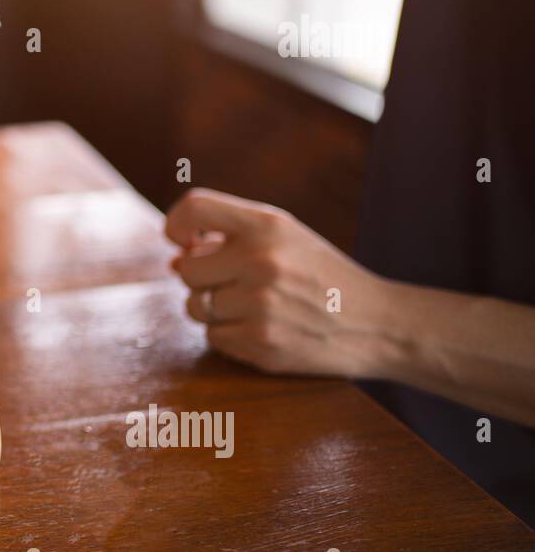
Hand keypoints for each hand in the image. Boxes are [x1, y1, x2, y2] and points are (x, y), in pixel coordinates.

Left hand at [165, 188, 394, 377]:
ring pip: (194, 306)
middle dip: (201, 278)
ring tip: (253, 305)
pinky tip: (262, 327)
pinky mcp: (260, 343)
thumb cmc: (321, 275)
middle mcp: (261, 261)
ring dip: (213, 309)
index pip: (195, 207)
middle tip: (234, 282)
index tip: (183, 240)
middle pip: (186, 269)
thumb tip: (173, 259)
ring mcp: (260, 305)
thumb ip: (229, 237)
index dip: (176, 224)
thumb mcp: (286, 238)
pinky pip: (212, 337)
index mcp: (268, 225)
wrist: (377, 324)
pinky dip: (229, 335)